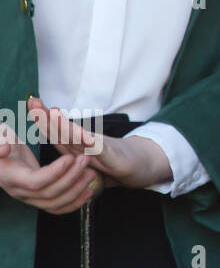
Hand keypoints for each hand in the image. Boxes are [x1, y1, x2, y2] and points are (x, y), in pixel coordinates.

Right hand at [0, 119, 99, 213]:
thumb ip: (1, 141)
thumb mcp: (1, 137)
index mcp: (11, 177)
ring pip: (55, 203)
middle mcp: (19, 191)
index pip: (35, 182)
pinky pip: (56, 207)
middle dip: (71, 177)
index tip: (71, 158)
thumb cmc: (3, 142)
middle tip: (86, 160)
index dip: (55, 172)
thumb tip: (3, 148)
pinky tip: (89, 193)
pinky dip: (74, 203)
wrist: (2, 155)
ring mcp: (29, 197)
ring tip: (91, 173)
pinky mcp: (38, 198)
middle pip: (49, 193)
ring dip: (76, 190)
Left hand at [28, 98, 170, 189]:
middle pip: (62, 128)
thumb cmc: (111, 165)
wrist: (140, 166)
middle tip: (33, 101)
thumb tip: (48, 166)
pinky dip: (89, 141)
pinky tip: (80, 134)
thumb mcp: (84, 165)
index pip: (55, 131)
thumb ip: (69, 162)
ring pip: (78, 135)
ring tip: (52, 113)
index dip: (42, 119)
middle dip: (47, 116)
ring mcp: (98, 146)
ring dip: (64, 124)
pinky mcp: (111, 155)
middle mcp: (85, 142)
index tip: (30, 104)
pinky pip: (99, 147)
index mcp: (75, 146)